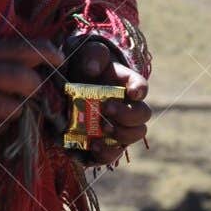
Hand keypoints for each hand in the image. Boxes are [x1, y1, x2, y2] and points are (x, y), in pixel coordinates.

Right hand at [0, 39, 62, 142]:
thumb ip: (8, 56)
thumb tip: (51, 55)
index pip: (19, 49)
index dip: (45, 52)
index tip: (60, 59)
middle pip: (23, 79)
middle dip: (34, 87)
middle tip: (31, 91)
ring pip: (16, 109)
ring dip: (15, 110)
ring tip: (0, 106)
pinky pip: (3, 128)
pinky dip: (1, 125)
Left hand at [66, 37, 150, 164]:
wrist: (68, 89)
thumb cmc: (83, 69)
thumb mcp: (86, 55)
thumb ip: (93, 56)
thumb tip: (92, 70)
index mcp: (127, 85)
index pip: (140, 86)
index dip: (139, 89)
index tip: (132, 92)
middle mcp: (128, 108)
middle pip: (142, 116)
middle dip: (127, 115)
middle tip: (107, 109)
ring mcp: (119, 127)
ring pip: (132, 137)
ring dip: (121, 135)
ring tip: (102, 130)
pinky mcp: (103, 143)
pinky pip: (111, 155)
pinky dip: (104, 154)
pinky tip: (93, 147)